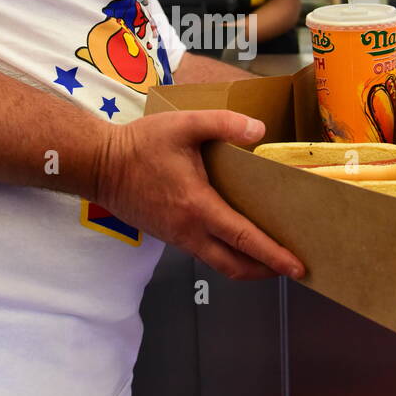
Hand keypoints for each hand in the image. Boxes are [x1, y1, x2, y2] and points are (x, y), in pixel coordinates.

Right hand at [92, 110, 305, 280]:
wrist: (98, 165)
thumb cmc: (139, 145)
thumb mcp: (184, 124)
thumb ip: (224, 124)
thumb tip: (259, 131)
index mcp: (198, 206)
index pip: (244, 239)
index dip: (273, 255)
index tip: (297, 266)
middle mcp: (188, 231)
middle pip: (235, 266)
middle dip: (266, 271)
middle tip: (291, 267)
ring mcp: (177, 237)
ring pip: (219, 263)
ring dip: (247, 266)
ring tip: (270, 257)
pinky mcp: (168, 235)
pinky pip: (204, 253)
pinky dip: (227, 254)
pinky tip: (236, 239)